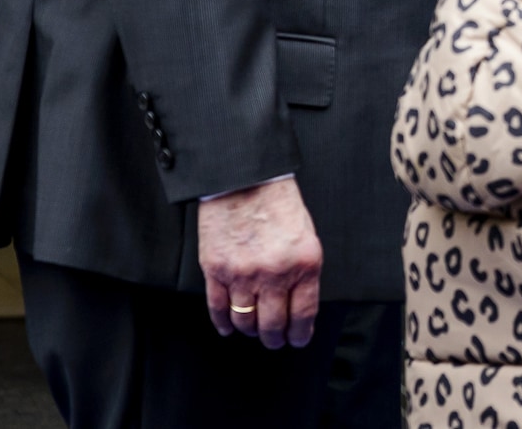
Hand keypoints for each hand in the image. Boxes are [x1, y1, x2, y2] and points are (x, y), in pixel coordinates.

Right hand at [199, 177, 322, 347]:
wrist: (245, 179)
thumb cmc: (279, 203)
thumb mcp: (305, 235)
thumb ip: (302, 269)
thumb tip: (297, 302)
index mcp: (304, 263)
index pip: (303, 313)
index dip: (300, 333)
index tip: (297, 340)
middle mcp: (274, 274)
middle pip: (272, 324)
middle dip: (274, 338)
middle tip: (275, 341)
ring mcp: (242, 274)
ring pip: (245, 320)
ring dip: (250, 330)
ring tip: (254, 331)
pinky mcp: (216, 271)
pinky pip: (218, 308)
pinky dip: (223, 323)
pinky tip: (229, 327)